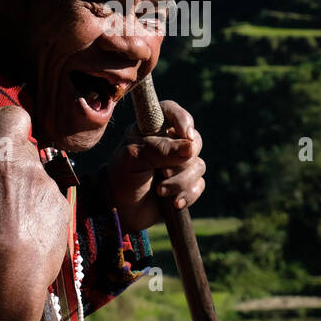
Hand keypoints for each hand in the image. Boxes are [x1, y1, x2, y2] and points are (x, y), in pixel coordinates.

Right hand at [0, 106, 72, 320]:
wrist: (8, 283)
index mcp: (1, 155)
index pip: (14, 115)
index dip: (2, 123)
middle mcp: (31, 165)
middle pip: (22, 148)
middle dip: (8, 160)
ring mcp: (51, 187)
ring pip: (34, 175)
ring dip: (22, 187)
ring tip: (6, 218)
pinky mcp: (63, 208)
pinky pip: (46, 198)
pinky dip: (35, 208)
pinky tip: (22, 231)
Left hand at [106, 100, 205, 234]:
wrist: (121, 209)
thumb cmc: (122, 177)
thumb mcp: (134, 159)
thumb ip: (159, 150)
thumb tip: (190, 147)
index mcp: (152, 128)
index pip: (172, 111)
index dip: (182, 119)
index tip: (186, 135)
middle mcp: (169, 142)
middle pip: (194, 141)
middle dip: (181, 161)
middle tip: (162, 172)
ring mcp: (180, 163)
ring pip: (198, 166)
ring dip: (180, 182)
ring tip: (160, 191)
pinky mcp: (187, 184)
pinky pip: (199, 185)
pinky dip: (187, 194)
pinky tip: (174, 202)